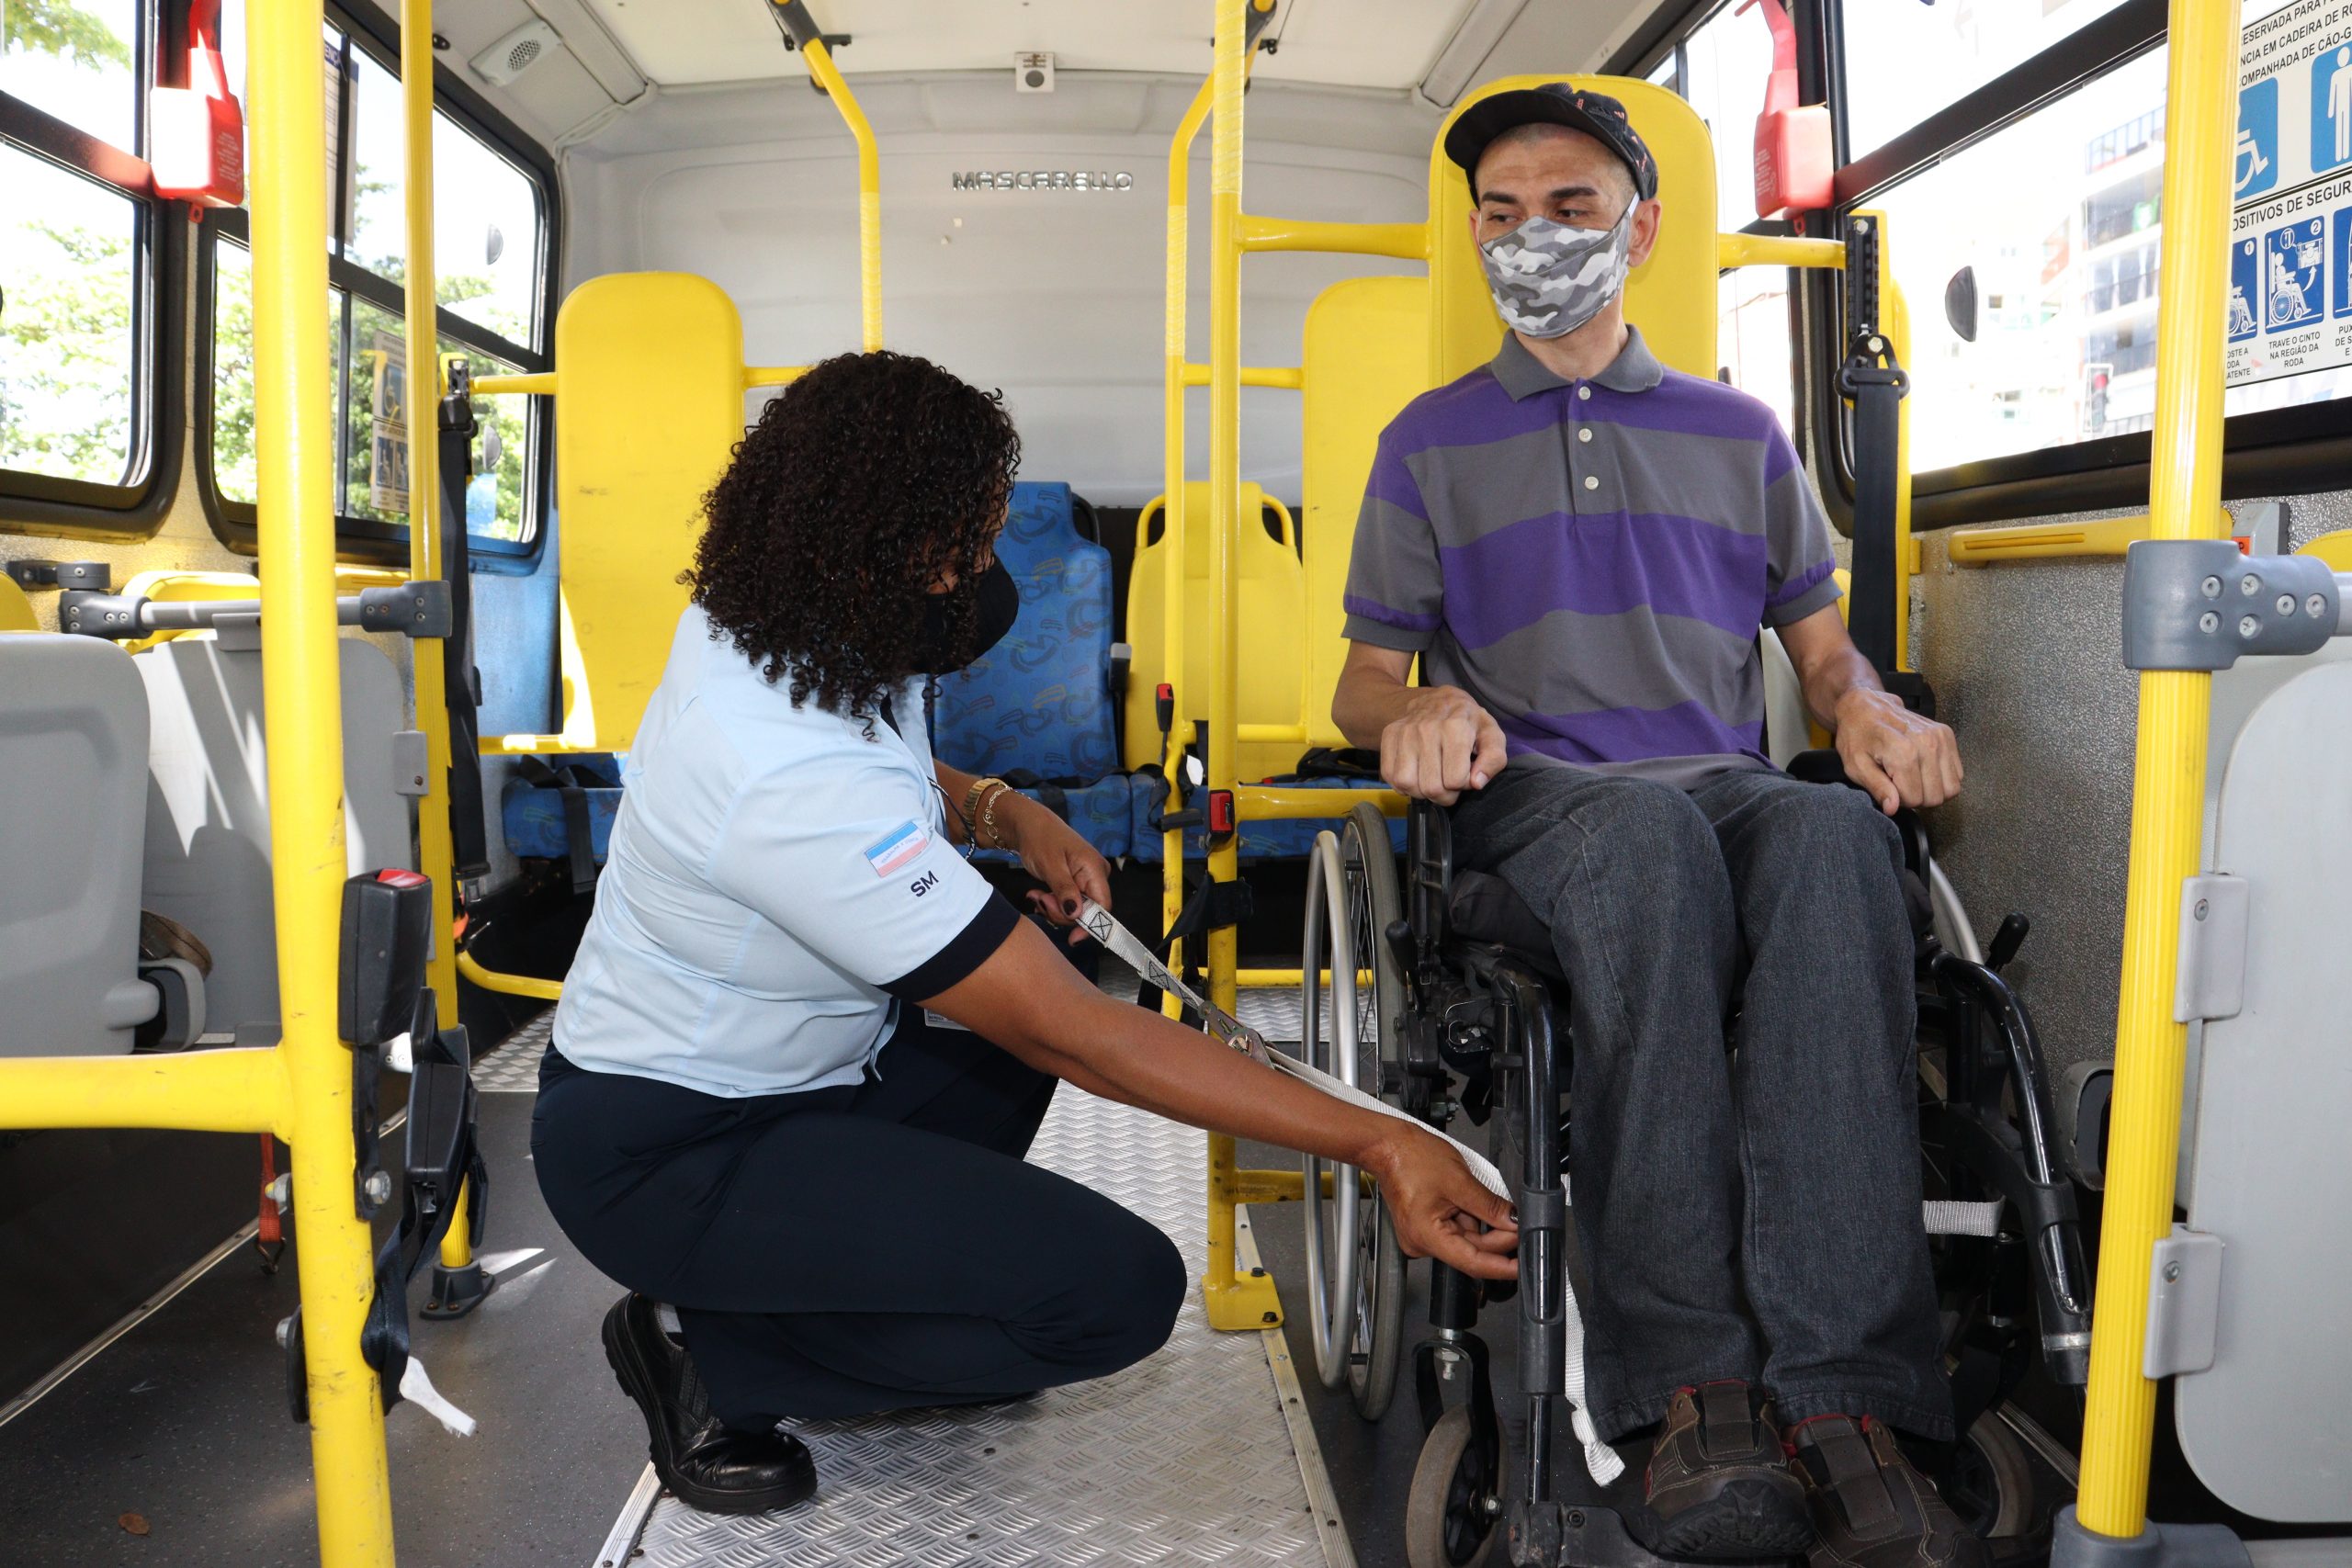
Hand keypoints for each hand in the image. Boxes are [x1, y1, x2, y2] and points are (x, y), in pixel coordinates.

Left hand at [999, 792, 1112, 942]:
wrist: (1027, 825)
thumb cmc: (1040, 838)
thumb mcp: (1050, 865)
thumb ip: (1064, 890)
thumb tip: (1076, 914)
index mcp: (1095, 869)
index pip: (1103, 906)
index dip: (1090, 924)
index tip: (1072, 938)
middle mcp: (1095, 876)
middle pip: (1087, 911)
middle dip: (1062, 912)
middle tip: (1040, 900)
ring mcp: (1085, 880)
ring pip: (1074, 909)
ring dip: (1053, 908)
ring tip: (1035, 895)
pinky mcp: (1074, 883)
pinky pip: (1067, 903)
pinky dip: (1052, 903)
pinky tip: (1038, 895)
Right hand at [1366, 1128, 1518, 1281]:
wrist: (1388, 1145)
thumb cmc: (1411, 1157)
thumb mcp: (1460, 1181)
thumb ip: (1490, 1206)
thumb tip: (1513, 1222)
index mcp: (1427, 1237)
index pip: (1473, 1263)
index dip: (1501, 1266)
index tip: (1522, 1267)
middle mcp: (1422, 1243)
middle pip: (1471, 1251)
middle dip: (1496, 1236)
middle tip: (1517, 1220)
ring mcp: (1422, 1236)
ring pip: (1465, 1239)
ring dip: (1482, 1224)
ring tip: (1483, 1198)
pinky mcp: (1425, 1227)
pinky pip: (1455, 1229)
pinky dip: (1469, 1218)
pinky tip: (1471, 1201)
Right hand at [1379, 687, 1507, 805]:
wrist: (1436, 699)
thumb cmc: (1468, 722)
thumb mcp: (1491, 734)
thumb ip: (1493, 759)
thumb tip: (1477, 783)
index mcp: (1456, 727)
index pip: (1455, 780)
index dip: (1463, 785)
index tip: (1464, 774)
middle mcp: (1427, 728)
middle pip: (1431, 787)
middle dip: (1444, 794)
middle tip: (1448, 783)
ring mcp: (1405, 732)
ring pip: (1407, 784)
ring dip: (1421, 791)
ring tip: (1431, 780)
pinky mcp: (1389, 735)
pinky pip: (1390, 776)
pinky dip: (1402, 784)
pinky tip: (1416, 775)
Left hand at [1833, 689, 1962, 814]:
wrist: (1865, 706)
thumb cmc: (1857, 736)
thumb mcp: (1857, 766)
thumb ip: (1877, 788)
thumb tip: (1893, 808)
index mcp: (1903, 752)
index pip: (1915, 799)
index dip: (1901, 800)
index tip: (1889, 788)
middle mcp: (1927, 743)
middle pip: (1936, 796)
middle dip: (1918, 797)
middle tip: (1901, 784)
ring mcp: (1940, 737)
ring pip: (1951, 787)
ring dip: (1932, 788)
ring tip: (1913, 777)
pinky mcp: (1947, 734)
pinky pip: (1957, 773)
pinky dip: (1941, 776)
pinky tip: (1923, 767)